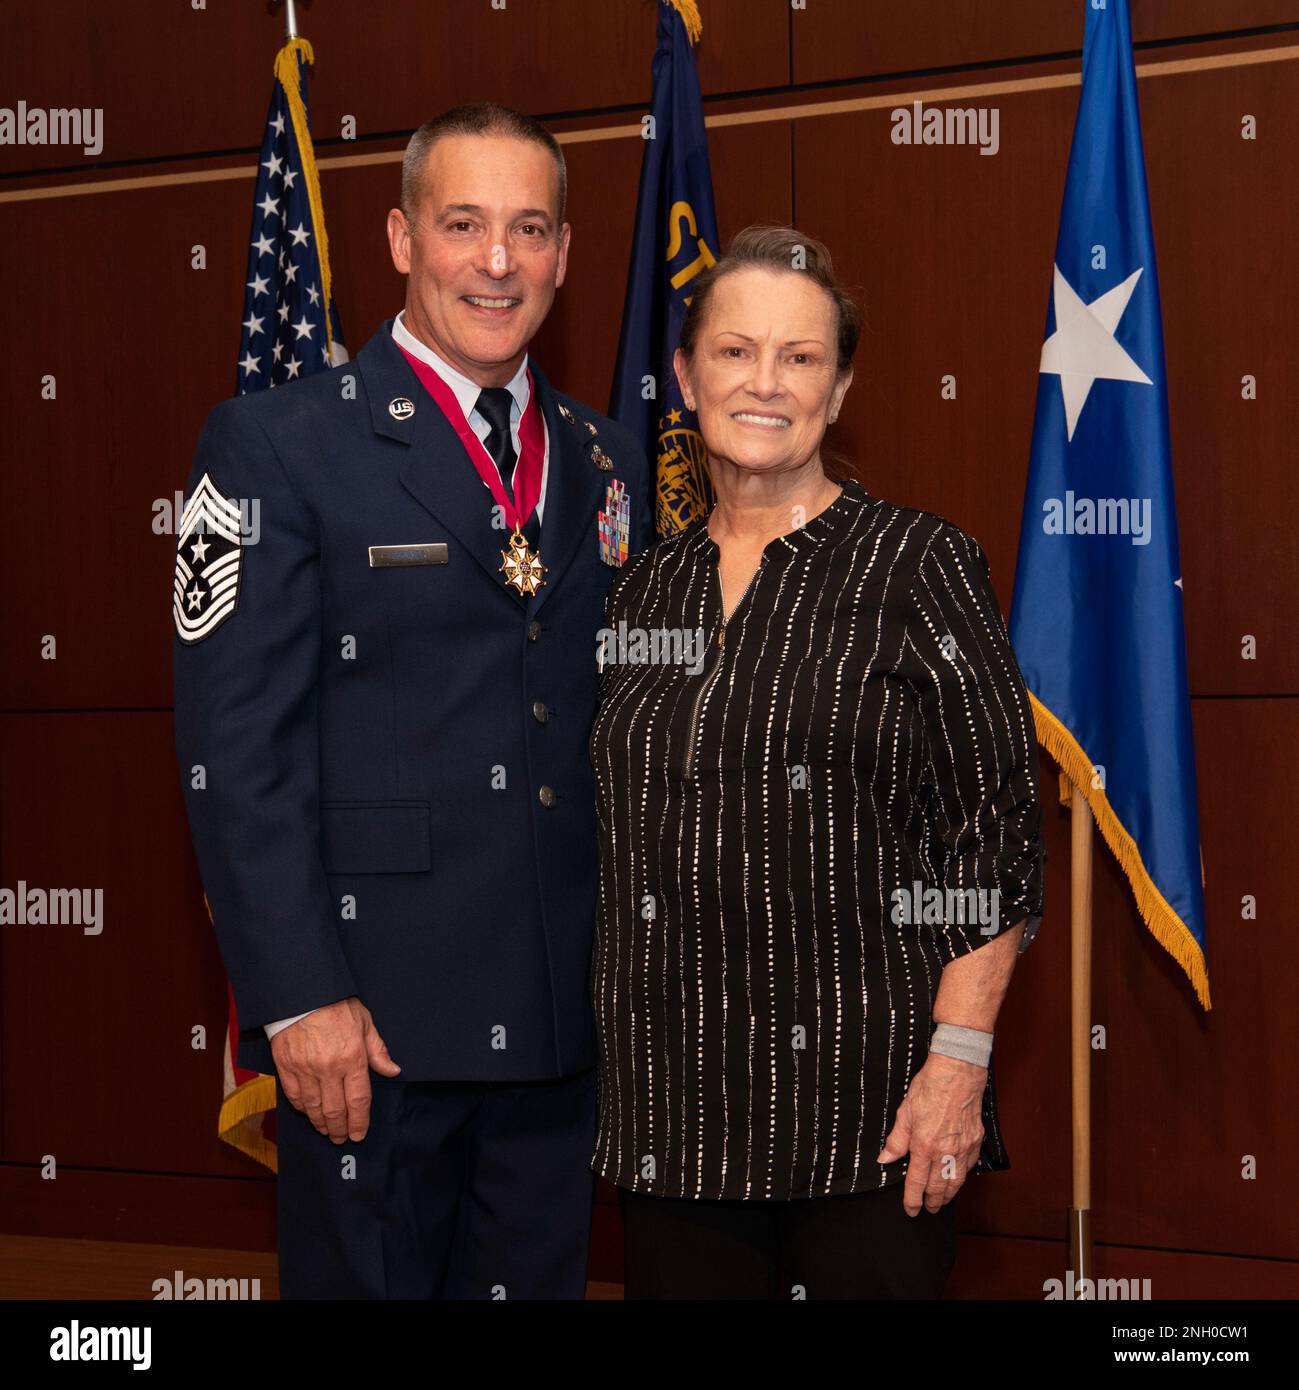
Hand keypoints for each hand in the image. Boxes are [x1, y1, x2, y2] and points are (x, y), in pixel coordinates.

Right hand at [270, 997, 400, 1143]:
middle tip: (342, 1138)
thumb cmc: (336, 1005)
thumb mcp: (365, 1022)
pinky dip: (303, 1109)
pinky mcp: (286, 1068)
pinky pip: (295, 1097)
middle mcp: (329, 1068)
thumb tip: (392, 1070)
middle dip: (340, 1129)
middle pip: (336, 1111)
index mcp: (353, 1058)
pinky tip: (309, 1113)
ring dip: (321, 1124)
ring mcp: (305, 1070)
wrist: (302, 993)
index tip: (359, 1133)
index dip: (360, 1121)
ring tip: (327, 1131)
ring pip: (314, 1109)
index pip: (358, 1100)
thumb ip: (378, 1050)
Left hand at [876, 1053, 986, 1214]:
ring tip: (942, 1201)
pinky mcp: (976, 1142)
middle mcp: (945, 1152)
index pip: (917, 1182)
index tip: (911, 1209)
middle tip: (928, 1210)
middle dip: (932, 1202)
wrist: (957, 1074)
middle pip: (939, 1188)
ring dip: (949, 1195)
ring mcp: (963, 1148)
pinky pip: (969, 1167)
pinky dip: (962, 1177)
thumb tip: (885, 1159)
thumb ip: (896, 1140)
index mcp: (924, 1145)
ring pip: (956, 1182)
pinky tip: (957, 1178)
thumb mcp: (905, 1111)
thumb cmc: (930, 1088)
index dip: (912, 1199)